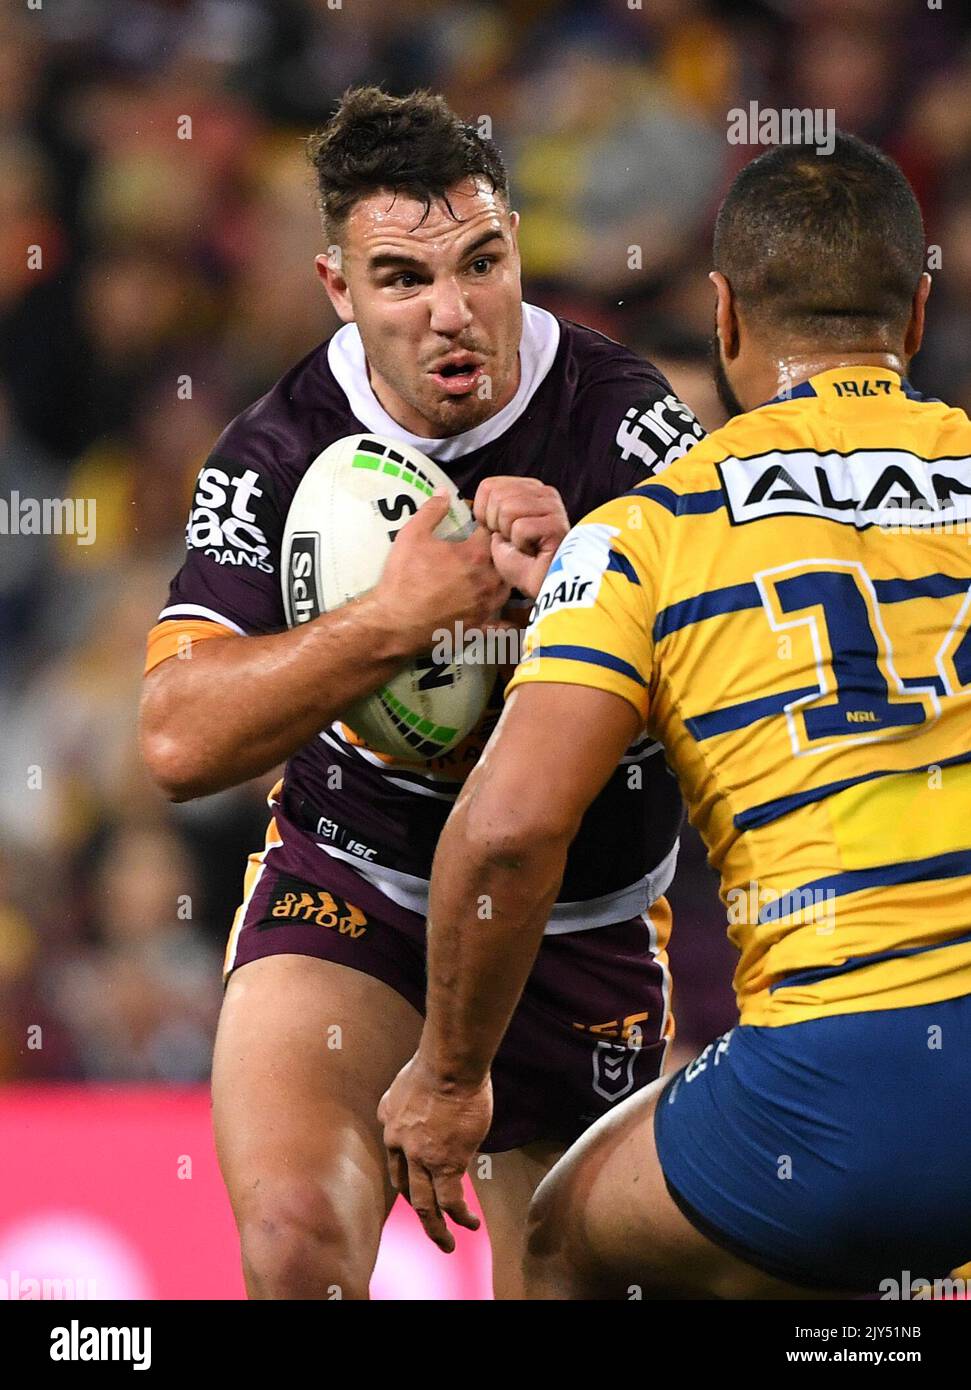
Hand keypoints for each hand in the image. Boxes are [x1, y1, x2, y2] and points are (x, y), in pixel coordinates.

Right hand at [373, 491, 510, 655]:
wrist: (394, 622)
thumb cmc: (403, 576)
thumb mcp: (412, 535)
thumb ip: (431, 510)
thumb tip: (444, 492)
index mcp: (476, 554)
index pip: (493, 532)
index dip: (486, 525)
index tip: (476, 526)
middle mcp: (489, 580)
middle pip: (505, 560)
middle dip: (497, 553)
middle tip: (484, 551)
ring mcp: (487, 606)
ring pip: (507, 588)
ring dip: (500, 579)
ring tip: (486, 576)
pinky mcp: (480, 628)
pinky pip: (502, 625)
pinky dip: (505, 620)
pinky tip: (499, 613)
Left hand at [378, 1052, 491, 1252]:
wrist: (448, 1064)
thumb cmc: (441, 1061)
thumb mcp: (415, 1077)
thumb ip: (419, 1097)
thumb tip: (436, 1100)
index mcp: (390, 1117)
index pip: (395, 1155)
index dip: (407, 1171)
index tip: (419, 1180)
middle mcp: (398, 1141)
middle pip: (405, 1185)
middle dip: (418, 1207)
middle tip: (430, 1222)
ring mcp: (420, 1157)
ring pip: (423, 1204)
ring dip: (435, 1227)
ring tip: (448, 1243)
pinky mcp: (445, 1164)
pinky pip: (450, 1201)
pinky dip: (460, 1217)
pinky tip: (472, 1223)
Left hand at [473, 476, 569, 598]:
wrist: (542, 588)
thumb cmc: (521, 564)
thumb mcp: (496, 532)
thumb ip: (488, 511)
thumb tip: (476, 502)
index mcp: (528, 489)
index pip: (488, 486)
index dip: (484, 514)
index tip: (499, 532)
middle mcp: (543, 493)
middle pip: (497, 496)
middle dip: (497, 525)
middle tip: (515, 542)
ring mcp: (553, 506)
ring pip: (508, 509)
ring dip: (510, 536)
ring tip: (526, 546)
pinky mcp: (557, 524)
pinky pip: (520, 528)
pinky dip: (521, 546)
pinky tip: (535, 553)